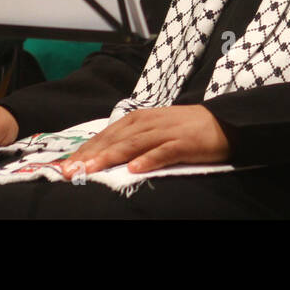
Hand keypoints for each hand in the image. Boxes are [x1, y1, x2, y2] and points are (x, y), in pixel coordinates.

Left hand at [64, 105, 229, 175]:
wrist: (225, 122)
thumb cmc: (187, 129)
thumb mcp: (155, 129)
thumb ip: (132, 139)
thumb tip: (104, 154)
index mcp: (139, 118)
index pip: (106, 134)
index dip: (85, 149)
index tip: (65, 165)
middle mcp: (149, 122)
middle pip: (115, 139)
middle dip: (90, 155)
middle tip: (69, 171)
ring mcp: (167, 132)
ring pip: (133, 144)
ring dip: (110, 157)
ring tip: (91, 170)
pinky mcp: (184, 142)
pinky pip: (164, 152)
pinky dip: (148, 160)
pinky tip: (134, 170)